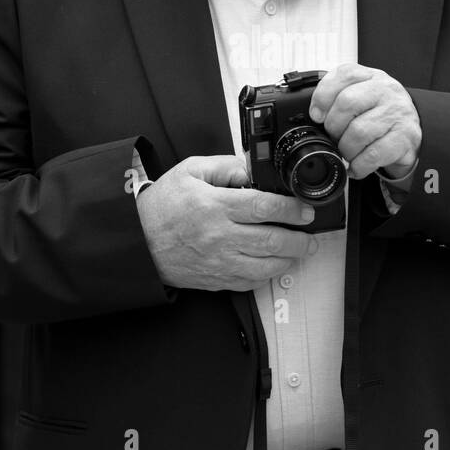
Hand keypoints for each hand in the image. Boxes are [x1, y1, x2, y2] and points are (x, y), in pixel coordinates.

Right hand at [136, 154, 319, 292]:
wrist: (137, 241)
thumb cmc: (163, 206)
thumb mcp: (190, 171)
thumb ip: (225, 166)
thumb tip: (253, 168)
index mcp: (215, 206)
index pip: (262, 207)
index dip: (290, 209)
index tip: (304, 210)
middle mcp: (219, 236)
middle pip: (271, 240)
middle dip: (300, 238)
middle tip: (311, 234)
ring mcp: (219, 262)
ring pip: (266, 266)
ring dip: (290, 259)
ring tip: (301, 249)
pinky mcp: (216, 280)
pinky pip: (250, 283)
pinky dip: (269, 275)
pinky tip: (275, 265)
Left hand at [308, 63, 420, 181]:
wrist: (413, 131)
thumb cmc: (380, 114)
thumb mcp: (362, 97)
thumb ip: (338, 97)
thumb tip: (316, 114)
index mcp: (371, 77)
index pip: (345, 74)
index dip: (324, 95)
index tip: (317, 115)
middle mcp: (386, 90)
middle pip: (347, 102)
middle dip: (333, 126)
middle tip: (334, 137)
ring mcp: (397, 113)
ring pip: (358, 131)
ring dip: (346, 148)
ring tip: (347, 152)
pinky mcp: (405, 138)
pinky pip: (373, 154)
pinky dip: (359, 165)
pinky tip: (356, 165)